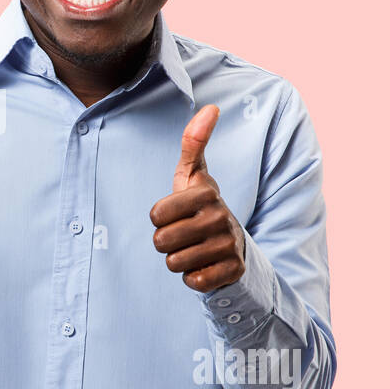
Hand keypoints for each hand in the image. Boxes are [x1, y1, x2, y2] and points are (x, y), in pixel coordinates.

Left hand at [149, 104, 246, 292]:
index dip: (159, 219)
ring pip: (175, 263)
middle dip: (166, 242)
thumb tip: (211, 107)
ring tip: (193, 248)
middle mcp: (221, 217)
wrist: (232, 245)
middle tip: (184, 235)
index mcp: (207, 193)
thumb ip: (194, 143)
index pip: (156, 215)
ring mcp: (228, 245)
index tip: (175, 214)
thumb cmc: (201, 206)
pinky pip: (194, 281)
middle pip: (162, 241)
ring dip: (178, 260)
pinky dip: (193, 277)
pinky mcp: (233, 271)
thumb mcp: (193, 175)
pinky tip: (204, 265)